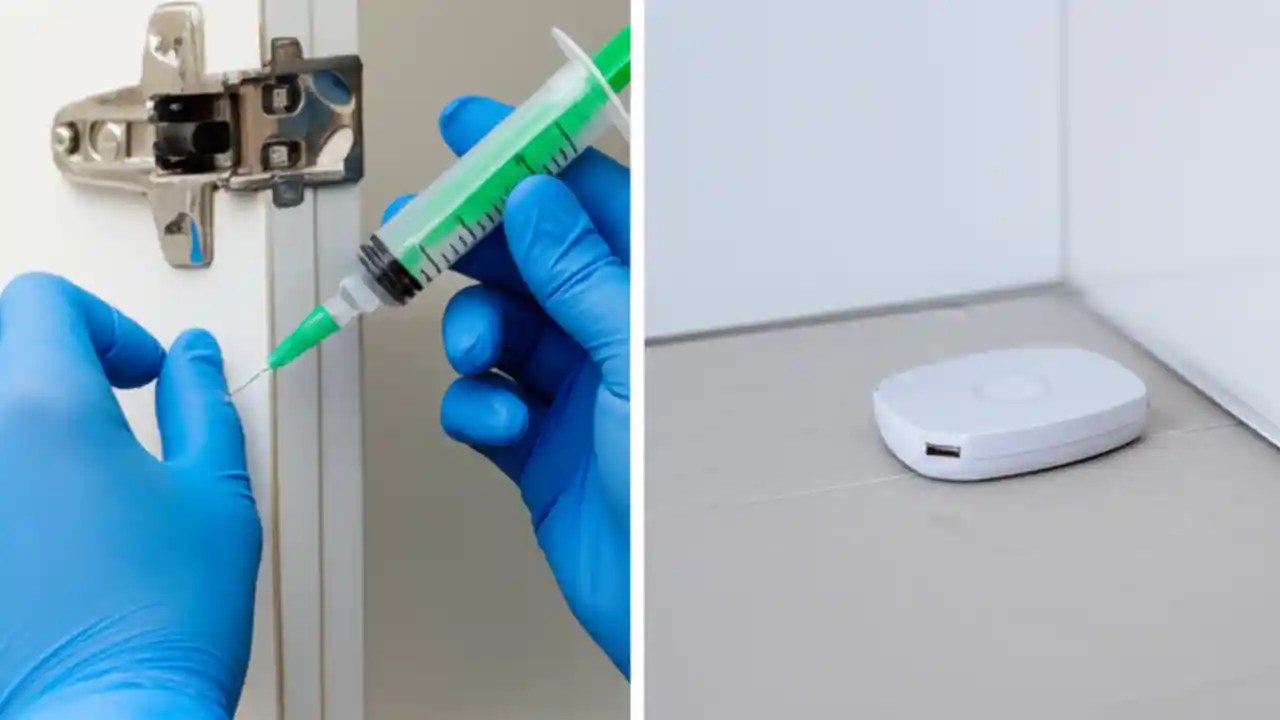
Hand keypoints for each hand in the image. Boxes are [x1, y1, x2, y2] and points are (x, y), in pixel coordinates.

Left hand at [0, 273, 259, 718]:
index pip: (43, 300)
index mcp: (43, 409)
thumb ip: (201, 405)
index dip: (106, 322)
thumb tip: (191, 360)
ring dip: (39, 423)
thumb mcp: (215, 495)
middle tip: (118, 408)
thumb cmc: (160, 624)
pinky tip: (59, 531)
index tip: (140, 371)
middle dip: (67, 362)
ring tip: (92, 476)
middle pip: (5, 348)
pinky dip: (22, 479)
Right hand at [385, 95, 629, 673]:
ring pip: (495, 326)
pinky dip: (474, 405)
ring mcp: (566, 390)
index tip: (477, 130)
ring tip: (480, 352)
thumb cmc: (671, 489)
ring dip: (474, 331)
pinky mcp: (529, 442)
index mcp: (645, 305)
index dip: (531, 160)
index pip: (588, 205)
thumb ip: (579, 277)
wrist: (651, 601)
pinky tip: (497, 422)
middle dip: (474, 243)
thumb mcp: (627, 360)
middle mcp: (605, 339)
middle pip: (527, 261)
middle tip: (423, 226)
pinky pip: (480, 399)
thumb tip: (538, 205)